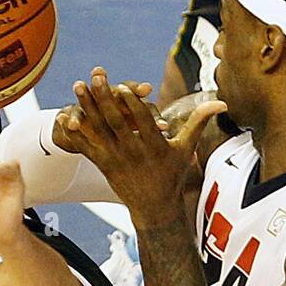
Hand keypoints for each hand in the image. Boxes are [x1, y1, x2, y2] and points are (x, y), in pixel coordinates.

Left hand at [61, 68, 220, 225]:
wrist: (155, 208)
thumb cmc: (172, 175)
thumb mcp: (186, 149)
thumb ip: (199, 122)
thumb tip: (222, 102)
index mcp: (155, 147)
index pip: (143, 123)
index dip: (132, 105)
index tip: (123, 87)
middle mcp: (134, 153)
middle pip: (117, 123)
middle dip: (106, 98)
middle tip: (96, 76)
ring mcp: (117, 160)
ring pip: (99, 131)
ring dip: (87, 108)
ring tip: (78, 86)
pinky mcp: (104, 165)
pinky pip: (87, 148)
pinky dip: (75, 134)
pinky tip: (64, 118)